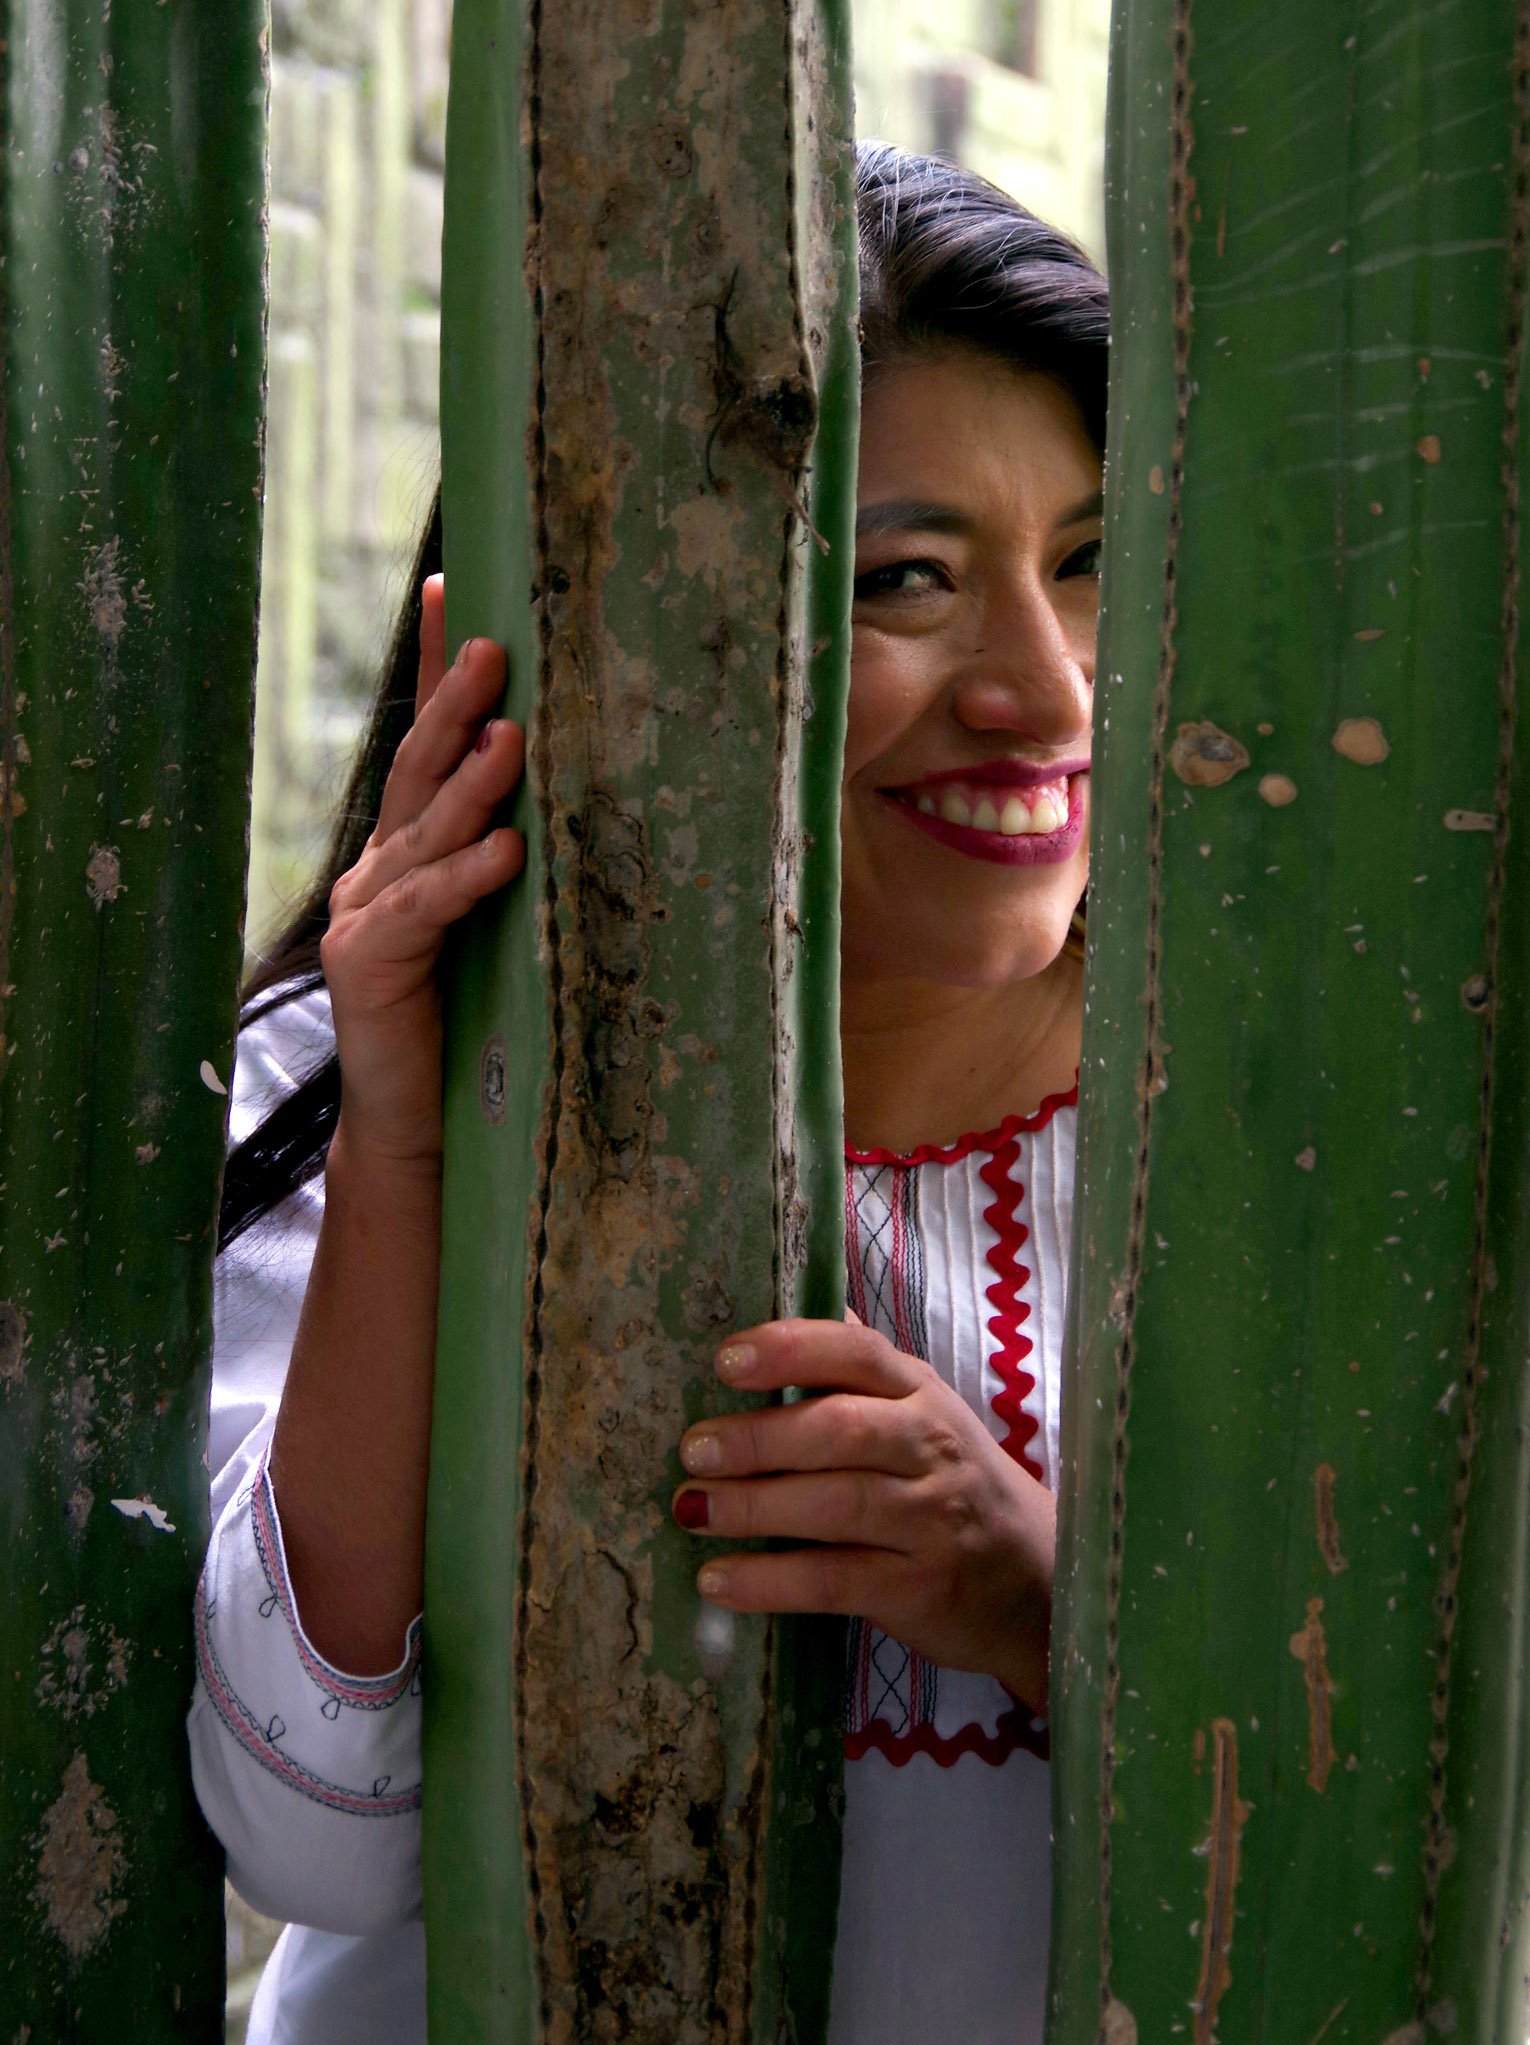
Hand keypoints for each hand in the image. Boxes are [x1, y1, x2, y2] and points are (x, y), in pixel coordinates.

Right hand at [319, 575, 525, 1167]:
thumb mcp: (501, 925)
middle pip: (420, 769)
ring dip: (472, 780)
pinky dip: (467, 876)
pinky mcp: (371, 963)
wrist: (417, 1123)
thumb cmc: (472, 1024)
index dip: (436, 670)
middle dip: (455, 701)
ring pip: (426, 831)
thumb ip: (515, 864)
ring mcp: (368, 913)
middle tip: (495, 645)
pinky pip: (428, 908)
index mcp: (412, 852)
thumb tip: (587, 797)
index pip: (427, 745)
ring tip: (512, 734)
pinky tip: (507, 850)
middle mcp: (383, 869)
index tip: (453, 590)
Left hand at [672, 1318, 1055, 1713]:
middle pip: (840, 1430)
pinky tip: (717, 1579)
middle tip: (694, 1448)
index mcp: (921, 1393)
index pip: (859, 1353)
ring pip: (834, 1505)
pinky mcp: (918, 1588)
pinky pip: (834, 1580)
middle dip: (759, 1438)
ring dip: (753, 1507)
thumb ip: (856, 1369)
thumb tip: (783, 1295)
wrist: (1035, 1578)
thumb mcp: (920, 1414)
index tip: (725, 1361)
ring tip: (691, 1509)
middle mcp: (930, 1448)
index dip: (791, 1350)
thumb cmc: (953, 1482)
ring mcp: (929, 1520)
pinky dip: (770, 1580)